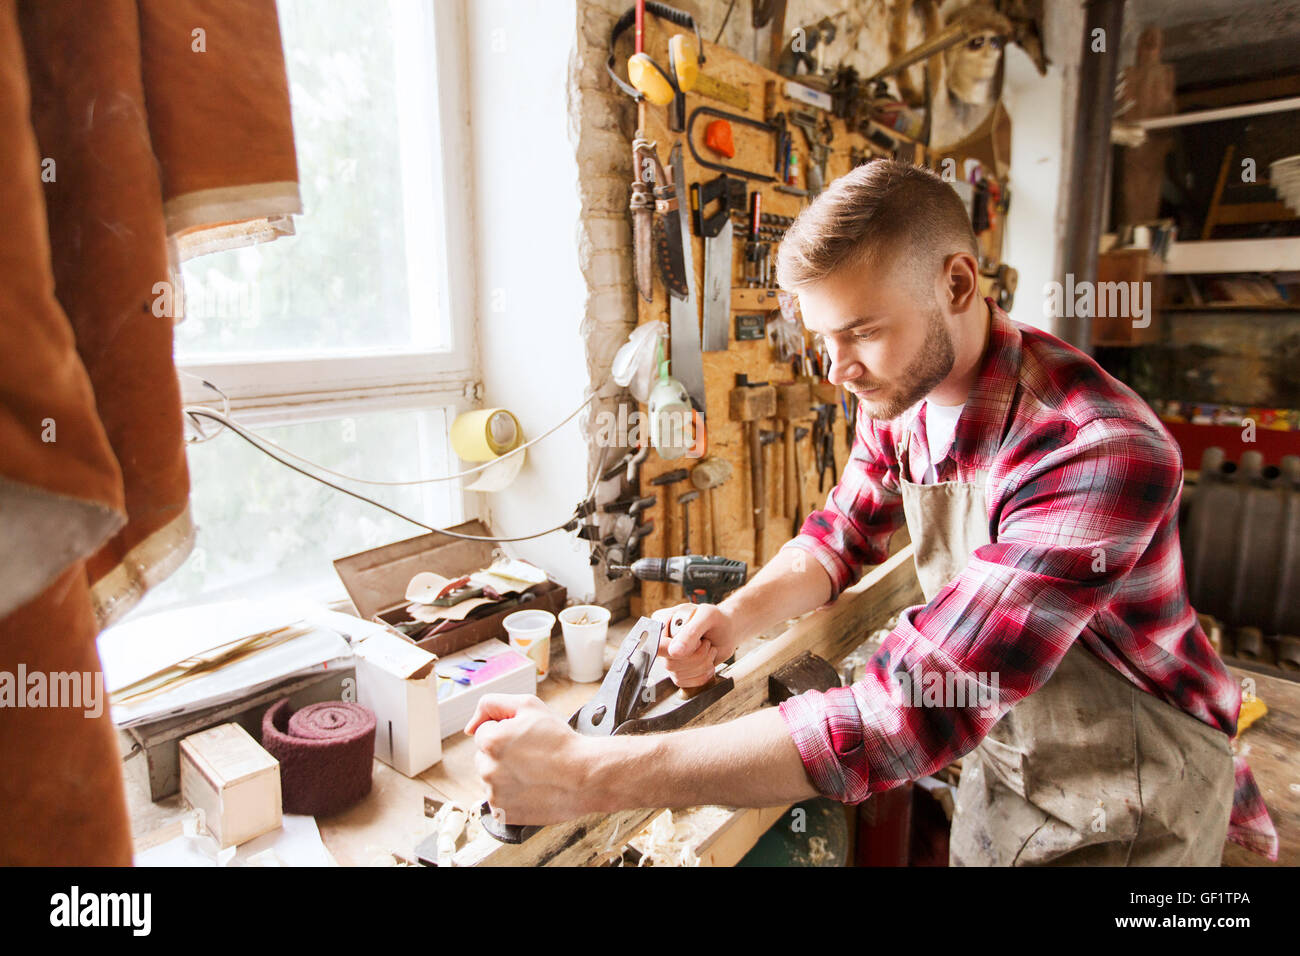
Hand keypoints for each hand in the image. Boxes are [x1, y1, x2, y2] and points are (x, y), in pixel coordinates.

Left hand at [465, 694, 601, 825]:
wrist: (585, 776)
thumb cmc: (560, 741)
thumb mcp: (528, 705)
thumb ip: (491, 704)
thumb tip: (469, 727)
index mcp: (490, 742)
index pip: (483, 733)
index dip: (505, 732)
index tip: (525, 739)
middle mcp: (487, 770)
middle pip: (484, 757)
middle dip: (502, 754)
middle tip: (531, 755)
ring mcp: (494, 795)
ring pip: (491, 778)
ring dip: (505, 774)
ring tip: (533, 773)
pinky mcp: (502, 814)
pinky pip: (498, 799)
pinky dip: (511, 794)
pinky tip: (530, 788)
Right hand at [652, 603, 738, 688]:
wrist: (729, 631)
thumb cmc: (718, 619)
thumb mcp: (707, 617)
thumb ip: (690, 632)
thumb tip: (674, 651)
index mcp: (663, 622)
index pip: (658, 645)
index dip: (678, 649)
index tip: (697, 643)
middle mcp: (663, 640)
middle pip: (669, 663)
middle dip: (696, 657)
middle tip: (707, 644)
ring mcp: (669, 656)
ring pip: (677, 674)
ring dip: (701, 665)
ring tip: (709, 650)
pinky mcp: (678, 669)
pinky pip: (683, 682)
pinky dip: (701, 675)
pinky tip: (707, 662)